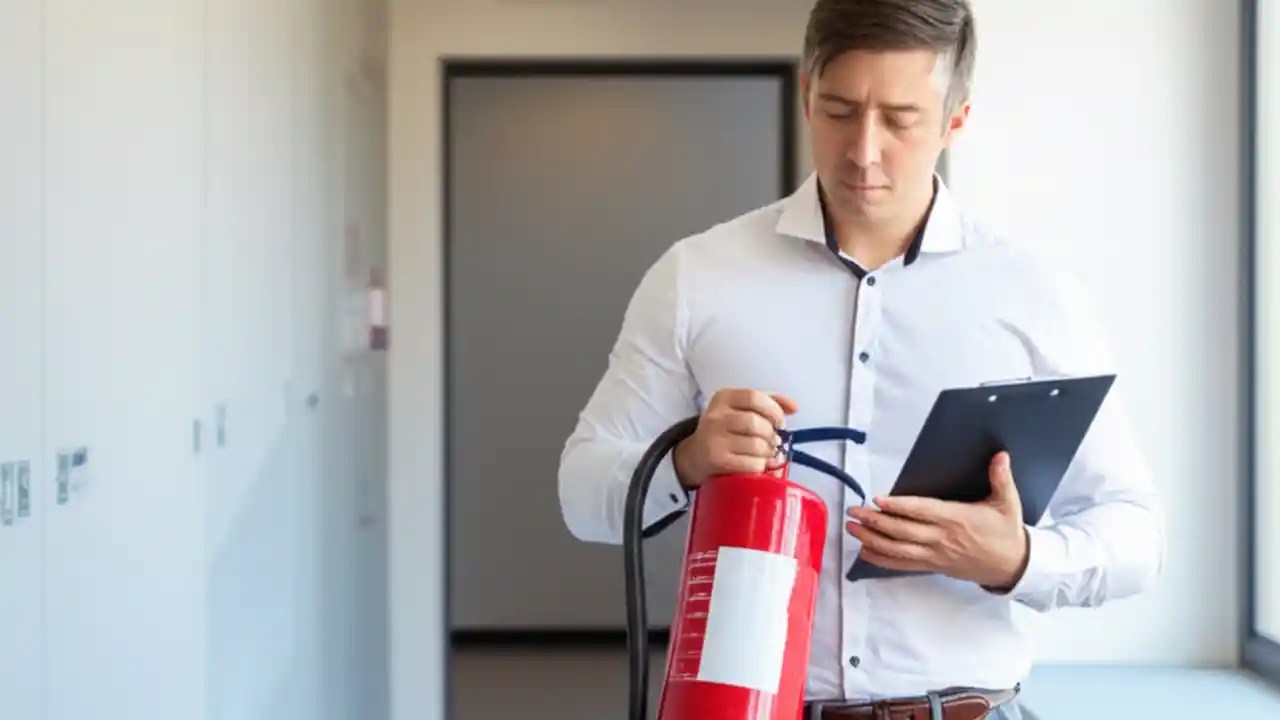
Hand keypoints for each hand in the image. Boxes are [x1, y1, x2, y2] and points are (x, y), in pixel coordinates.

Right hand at [673, 388, 797, 489]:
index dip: (773, 410)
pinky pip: (751, 463)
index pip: (754, 397)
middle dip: (771, 435)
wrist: (695, 456)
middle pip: (756, 423)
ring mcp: (714, 438)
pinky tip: (757, 465)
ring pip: (756, 445)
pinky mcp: (716, 460)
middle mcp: (715, 416)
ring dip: (767, 453)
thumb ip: (767, 403)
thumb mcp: (740, 410)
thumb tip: (794, 407)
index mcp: (723, 397)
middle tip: (772, 442)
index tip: (780, 422)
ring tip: (765, 454)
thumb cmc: (726, 430)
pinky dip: (760, 466)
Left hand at [845, 451, 1029, 590]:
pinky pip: (903, 565)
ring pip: (898, 550)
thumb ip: (1001, 478)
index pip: (923, 511)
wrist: (1013, 567)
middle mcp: (942, 538)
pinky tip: (865, 551)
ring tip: (852, 528)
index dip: (899, 506)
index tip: (878, 500)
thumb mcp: (1008, 503)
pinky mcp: (933, 566)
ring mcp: (935, 555)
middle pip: (902, 531)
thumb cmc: (1007, 533)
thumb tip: (1000, 455)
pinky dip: (882, 559)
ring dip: (872, 539)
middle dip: (875, 521)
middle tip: (854, 511)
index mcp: (957, 519)